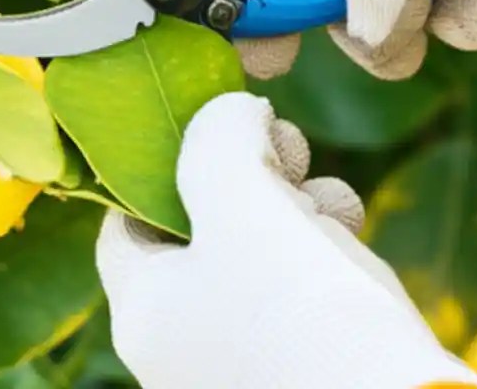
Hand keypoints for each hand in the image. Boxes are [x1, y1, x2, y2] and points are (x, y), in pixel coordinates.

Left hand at [95, 93, 476, 388]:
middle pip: (203, 232)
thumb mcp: (240, 200)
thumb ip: (217, 139)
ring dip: (298, 211)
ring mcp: (246, 366)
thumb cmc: (303, 316)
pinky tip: (350, 238)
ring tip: (328, 202)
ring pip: (262, 257)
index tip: (222, 133)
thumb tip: (230, 114)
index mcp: (145, 315)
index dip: (169, 164)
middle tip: (287, 154)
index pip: (126, 222)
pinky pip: (306, 296)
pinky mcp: (309, 369)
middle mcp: (183, 351)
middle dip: (251, 181)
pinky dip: (328, 256)